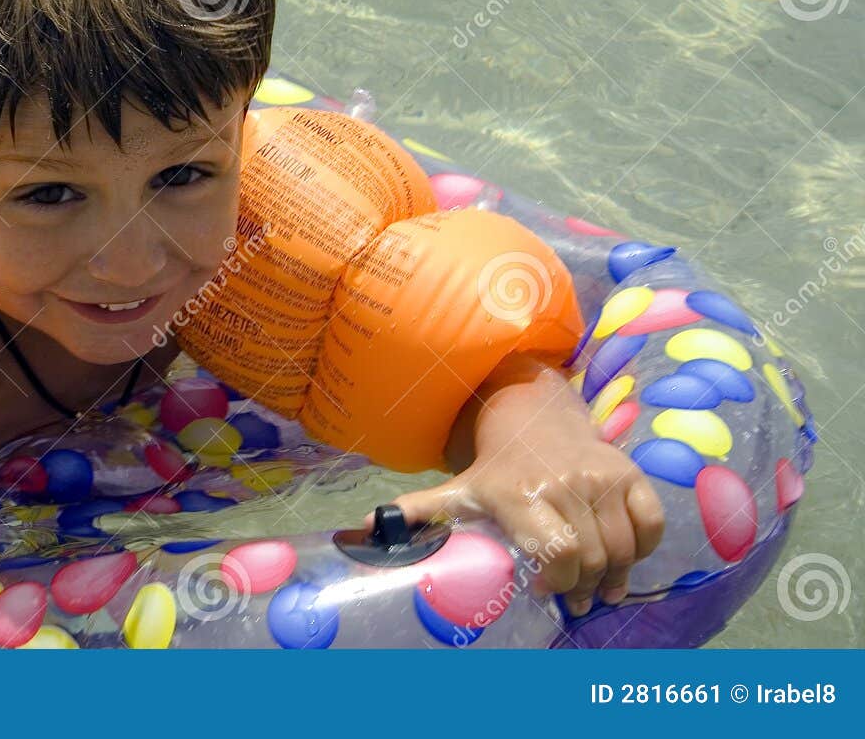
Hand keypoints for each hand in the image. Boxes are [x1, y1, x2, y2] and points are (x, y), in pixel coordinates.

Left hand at [380, 354, 665, 616]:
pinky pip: (651, 522)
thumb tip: (366, 528)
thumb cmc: (493, 469)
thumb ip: (419, 512)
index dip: (559, 580)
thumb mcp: (456, 489)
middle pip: (592, 557)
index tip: (550, 592)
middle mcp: (561, 483)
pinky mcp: (627, 471)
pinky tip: (627, 557)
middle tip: (580, 601)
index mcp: (517, 495)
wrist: (530, 416)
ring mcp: (599, 475)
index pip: (557, 551)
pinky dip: (646, 546)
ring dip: (617, 576)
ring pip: (623, 546)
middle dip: (588, 588)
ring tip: (604, 589)